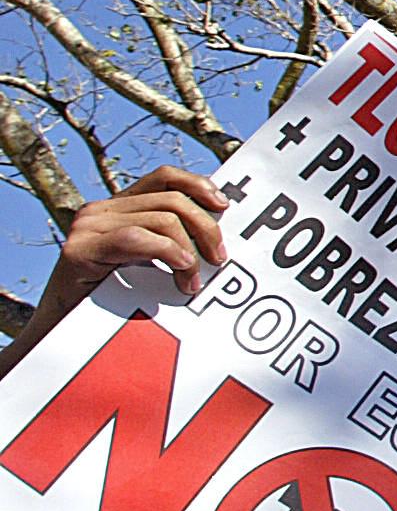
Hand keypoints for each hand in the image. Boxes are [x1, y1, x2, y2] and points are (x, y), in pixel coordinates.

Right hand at [35, 166, 231, 321]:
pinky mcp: (79, 249)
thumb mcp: (145, 264)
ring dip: (188, 252)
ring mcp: (88, 227)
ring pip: (161, 220)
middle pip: (171, 200)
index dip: (197, 184)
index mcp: (119, 208)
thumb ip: (169, 243)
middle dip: (205, 228)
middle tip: (218, 259)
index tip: (222, 206)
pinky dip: (167, 251)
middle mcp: (101, 210)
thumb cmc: (109, 302)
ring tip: (192, 281)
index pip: (164, 178)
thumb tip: (216, 237)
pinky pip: (135, 238)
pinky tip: (180, 268)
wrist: (61, 332)